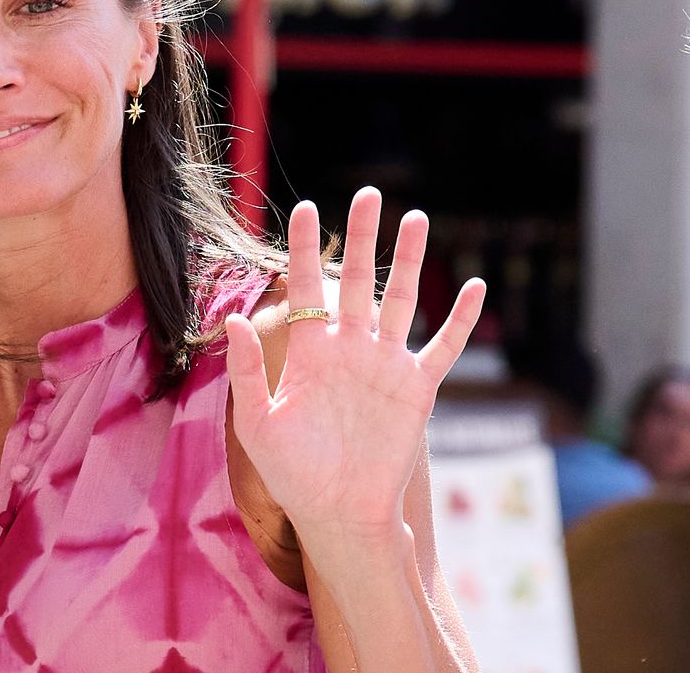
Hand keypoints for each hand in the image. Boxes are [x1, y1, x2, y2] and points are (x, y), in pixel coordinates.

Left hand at [225, 188, 483, 548]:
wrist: (339, 512)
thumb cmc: (292, 473)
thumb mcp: (256, 420)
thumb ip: (244, 368)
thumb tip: (232, 317)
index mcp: (309, 352)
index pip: (305, 287)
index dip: (304, 249)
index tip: (304, 209)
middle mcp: (349, 349)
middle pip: (358, 280)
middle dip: (361, 237)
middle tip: (368, 193)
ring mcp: (386, 366)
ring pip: (401, 300)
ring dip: (410, 261)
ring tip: (416, 217)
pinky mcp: (417, 389)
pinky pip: (444, 347)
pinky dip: (461, 319)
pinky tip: (475, 286)